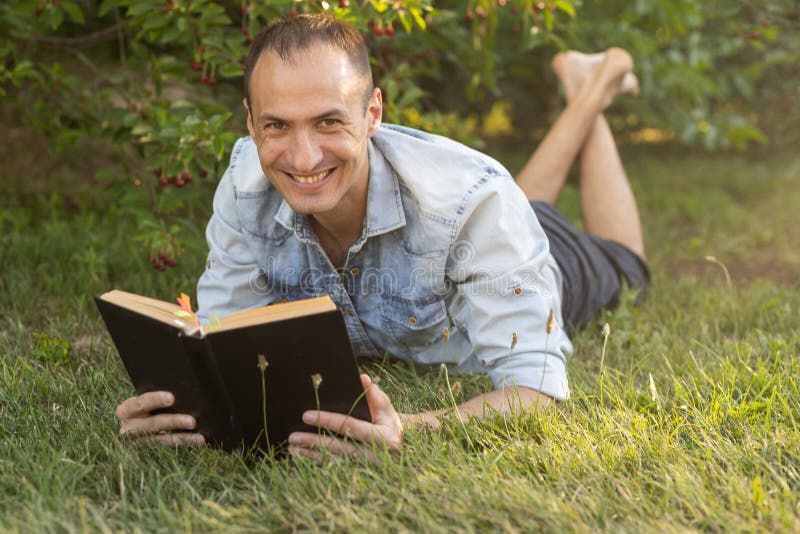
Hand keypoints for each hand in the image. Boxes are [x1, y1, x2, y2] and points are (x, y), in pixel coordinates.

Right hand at [115, 391, 205, 446]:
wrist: (137, 427)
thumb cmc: (148, 406)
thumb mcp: (147, 402)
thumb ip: (160, 397)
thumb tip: (186, 388)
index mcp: (126, 410)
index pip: (139, 403)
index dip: (154, 400)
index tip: (171, 398)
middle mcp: (128, 428)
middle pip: (152, 424)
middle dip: (173, 422)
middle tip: (192, 421)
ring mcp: (136, 443)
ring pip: (161, 440)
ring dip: (182, 438)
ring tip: (200, 437)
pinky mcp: (146, 453)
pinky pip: (167, 449)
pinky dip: (183, 444)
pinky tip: (198, 441)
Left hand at [287, 374, 401, 462]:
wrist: (398, 446)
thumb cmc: (387, 421)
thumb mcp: (385, 406)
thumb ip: (373, 394)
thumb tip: (362, 378)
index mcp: (384, 437)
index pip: (351, 427)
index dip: (329, 420)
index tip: (307, 415)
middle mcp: (374, 456)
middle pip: (340, 448)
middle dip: (315, 442)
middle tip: (293, 436)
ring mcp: (364, 468)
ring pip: (334, 461)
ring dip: (311, 454)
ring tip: (292, 447)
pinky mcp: (355, 472)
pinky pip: (333, 468)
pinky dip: (316, 461)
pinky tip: (301, 456)